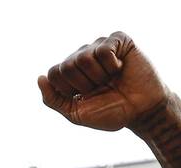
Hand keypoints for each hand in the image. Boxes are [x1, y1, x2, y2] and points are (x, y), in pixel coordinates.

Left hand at [37, 32, 169, 131]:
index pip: (54, 73)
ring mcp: (100, 47)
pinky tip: (120, 68)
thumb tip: (39, 78)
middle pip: (66, 65)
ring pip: (83, 57)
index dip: (68, 90)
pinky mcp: (119, 41)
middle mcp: (84, 56)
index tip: (84, 97)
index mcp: (72, 73)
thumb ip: (53, 99)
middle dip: (83, 85)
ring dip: (98, 76)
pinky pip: (103, 49)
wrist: (140, 112)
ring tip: (111, 79)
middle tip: (100, 88)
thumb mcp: (75, 113)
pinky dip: (111, 65)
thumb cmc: (110, 112)